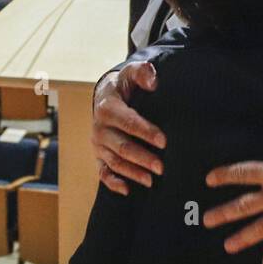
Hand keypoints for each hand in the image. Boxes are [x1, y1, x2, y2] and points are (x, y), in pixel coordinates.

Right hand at [91, 61, 164, 195]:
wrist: (106, 96)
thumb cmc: (124, 86)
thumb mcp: (131, 73)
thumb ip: (142, 73)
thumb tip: (153, 81)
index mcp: (107, 108)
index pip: (128, 121)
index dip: (145, 131)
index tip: (164, 141)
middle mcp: (99, 128)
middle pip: (121, 146)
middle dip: (142, 158)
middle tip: (162, 167)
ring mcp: (98, 144)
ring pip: (114, 161)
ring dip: (132, 172)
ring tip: (151, 181)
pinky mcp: (98, 155)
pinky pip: (102, 172)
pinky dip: (113, 183)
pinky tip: (127, 190)